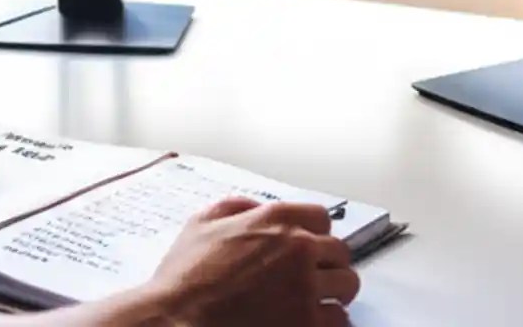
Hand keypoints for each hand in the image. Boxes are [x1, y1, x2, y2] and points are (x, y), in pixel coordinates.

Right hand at [149, 198, 360, 326]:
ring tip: (316, 302)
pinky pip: (341, 320)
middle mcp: (297, 248)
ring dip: (333, 294)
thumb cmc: (183, 279)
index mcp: (274, 219)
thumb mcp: (200, 225)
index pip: (321, 217)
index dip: (314, 234)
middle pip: (339, 251)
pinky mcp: (308, 323)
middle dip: (327, 264)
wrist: (176, 321)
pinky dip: (330, 322)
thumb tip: (255, 209)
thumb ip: (234, 207)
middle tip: (313, 279)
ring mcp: (305, 287)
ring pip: (347, 285)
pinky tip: (314, 323)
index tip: (309, 247)